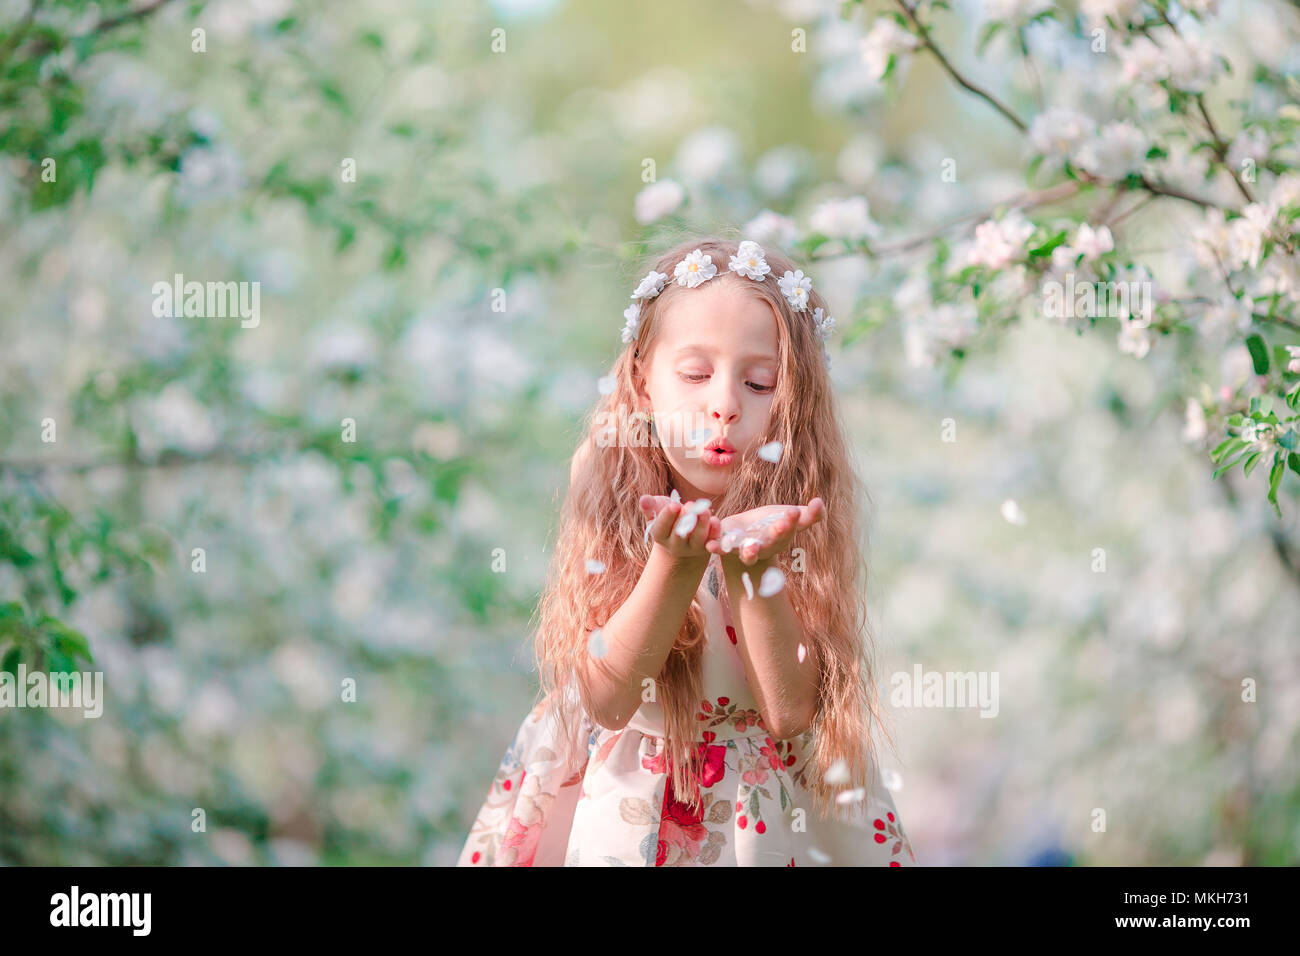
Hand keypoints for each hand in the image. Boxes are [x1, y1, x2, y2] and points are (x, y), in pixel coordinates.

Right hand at [639, 495, 720, 561]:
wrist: (685, 531)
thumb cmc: (668, 516)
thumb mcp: (657, 510)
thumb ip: (650, 506)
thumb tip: (644, 499)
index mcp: (660, 536)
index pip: (662, 528)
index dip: (668, 516)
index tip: (674, 505)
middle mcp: (676, 546)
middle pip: (680, 535)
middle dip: (685, 519)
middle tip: (690, 504)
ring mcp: (693, 548)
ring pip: (698, 538)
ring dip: (702, 524)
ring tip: (704, 510)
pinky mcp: (708, 546)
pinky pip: (713, 541)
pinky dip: (715, 531)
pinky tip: (715, 520)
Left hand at [706, 498, 825, 566]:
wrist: (745, 535)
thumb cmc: (772, 524)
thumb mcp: (791, 517)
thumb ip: (809, 514)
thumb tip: (821, 502)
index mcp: (781, 537)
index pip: (790, 529)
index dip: (793, 521)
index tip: (795, 510)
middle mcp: (765, 547)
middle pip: (773, 542)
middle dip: (778, 533)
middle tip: (783, 524)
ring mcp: (745, 549)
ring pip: (748, 555)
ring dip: (749, 553)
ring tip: (750, 549)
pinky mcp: (726, 547)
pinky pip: (722, 549)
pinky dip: (716, 547)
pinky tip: (710, 544)